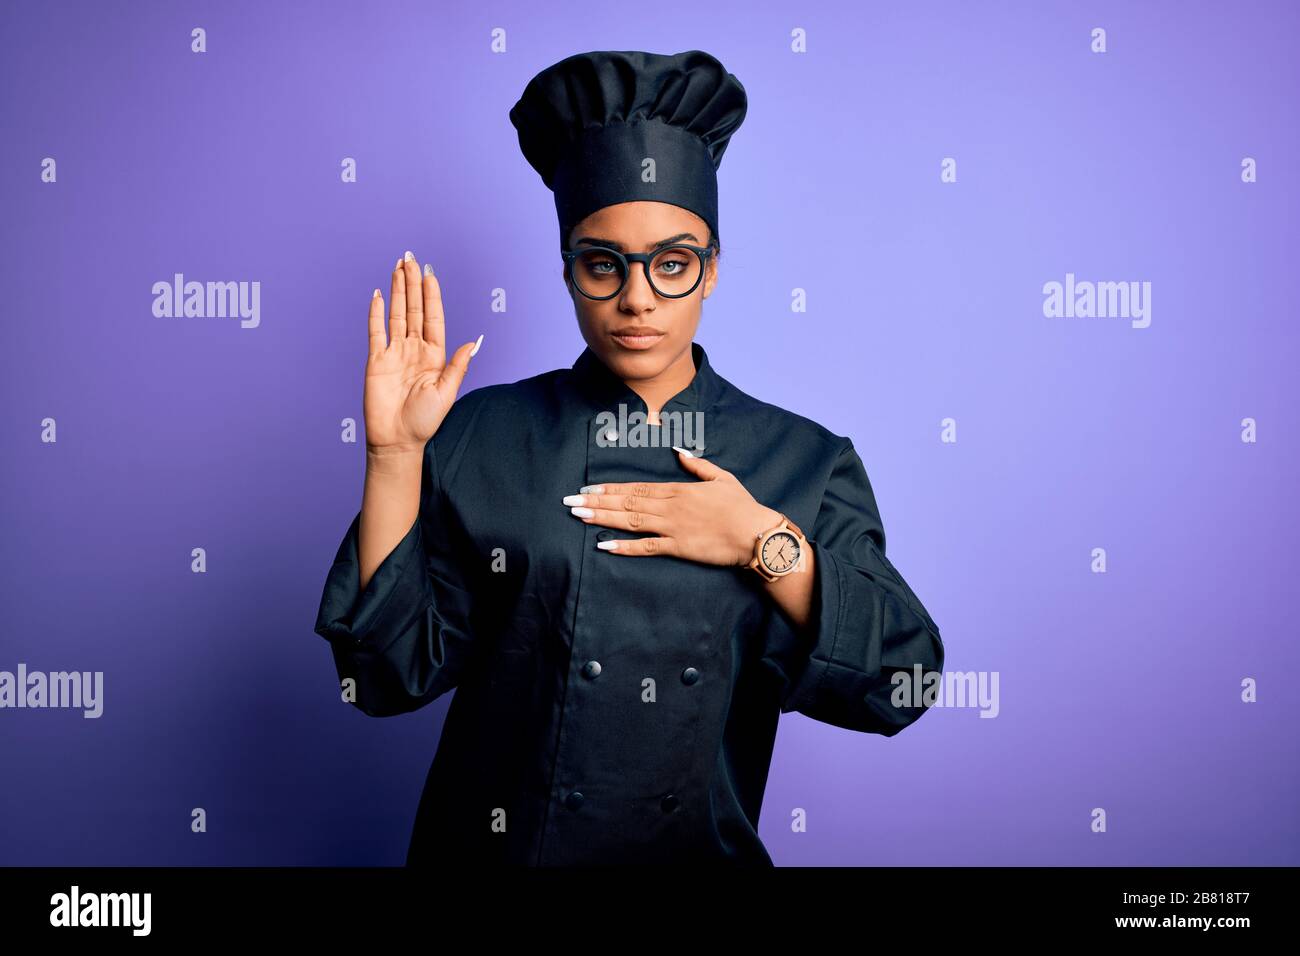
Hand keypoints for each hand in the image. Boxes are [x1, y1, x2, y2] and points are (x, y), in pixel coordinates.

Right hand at [363, 251, 482, 454]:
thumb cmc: (424, 421)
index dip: (432, 295)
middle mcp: (414, 349)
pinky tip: (380, 295)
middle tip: (411, 258)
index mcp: (434, 355)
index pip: (433, 317)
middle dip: (413, 283)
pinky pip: (375, 332)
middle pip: (414, 309)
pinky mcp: (376, 360)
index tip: (430, 273)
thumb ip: (457, 366)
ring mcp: (394, 353)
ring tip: (398, 267)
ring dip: (398, 290)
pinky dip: (377, 313)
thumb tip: (475, 342)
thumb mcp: (446, 393)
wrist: (397, 440)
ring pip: (396, 314)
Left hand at [562, 449, 782, 567]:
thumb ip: (698, 465)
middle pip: (626, 503)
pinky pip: (646, 548)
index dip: (610, 489)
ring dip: (603, 518)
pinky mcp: (679, 548)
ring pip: (630, 522)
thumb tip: (680, 451)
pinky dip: (624, 547)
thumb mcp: (721, 477)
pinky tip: (604, 544)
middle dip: (596, 501)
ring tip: (579, 516)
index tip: (588, 488)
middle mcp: (670, 507)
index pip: (636, 488)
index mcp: (678, 489)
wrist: (756, 533)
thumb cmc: (742, 506)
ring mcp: (672, 527)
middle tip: (570, 502)